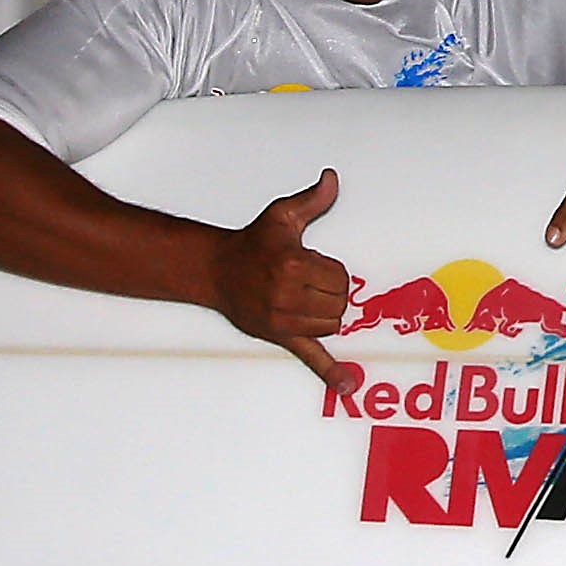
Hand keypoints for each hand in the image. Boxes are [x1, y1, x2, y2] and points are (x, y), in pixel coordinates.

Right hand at [216, 170, 358, 391]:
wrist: (218, 269)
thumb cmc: (253, 243)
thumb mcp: (282, 216)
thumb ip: (312, 200)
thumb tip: (332, 179)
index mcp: (294, 264)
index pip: (340, 277)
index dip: (334, 272)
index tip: (316, 266)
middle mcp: (289, 294)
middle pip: (340, 303)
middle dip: (331, 292)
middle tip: (311, 282)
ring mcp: (284, 319)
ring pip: (331, 325)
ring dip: (327, 313)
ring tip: (306, 298)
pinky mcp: (280, 336)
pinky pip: (311, 357)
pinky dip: (330, 373)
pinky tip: (347, 386)